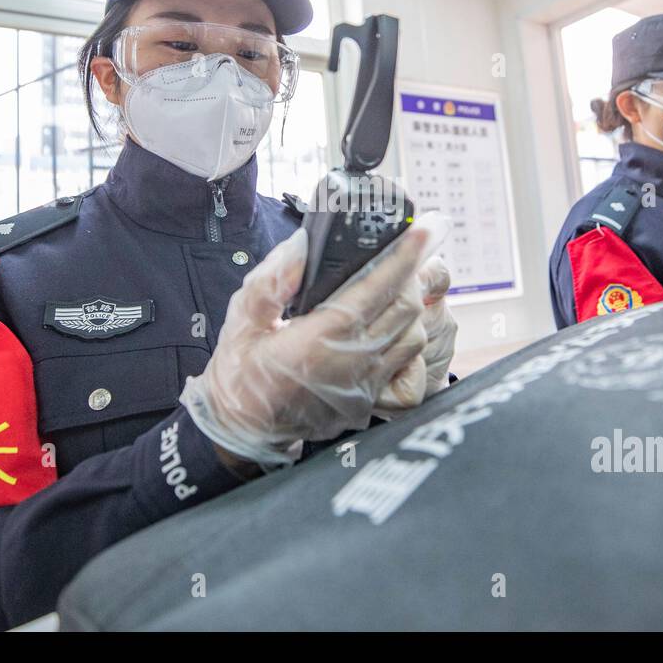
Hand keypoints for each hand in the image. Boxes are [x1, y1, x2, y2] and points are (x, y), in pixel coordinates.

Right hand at [181, 211, 450, 467]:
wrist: (240, 432)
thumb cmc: (238, 373)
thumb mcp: (240, 321)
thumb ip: (269, 282)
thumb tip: (302, 247)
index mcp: (317, 342)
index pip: (375, 290)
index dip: (403, 257)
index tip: (424, 229)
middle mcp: (350, 366)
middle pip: (406, 309)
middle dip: (412, 273)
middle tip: (408, 249)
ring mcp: (364, 388)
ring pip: (414, 336)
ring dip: (412, 306)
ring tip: (399, 283)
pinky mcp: (369, 402)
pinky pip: (405, 362)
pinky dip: (406, 336)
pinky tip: (388, 323)